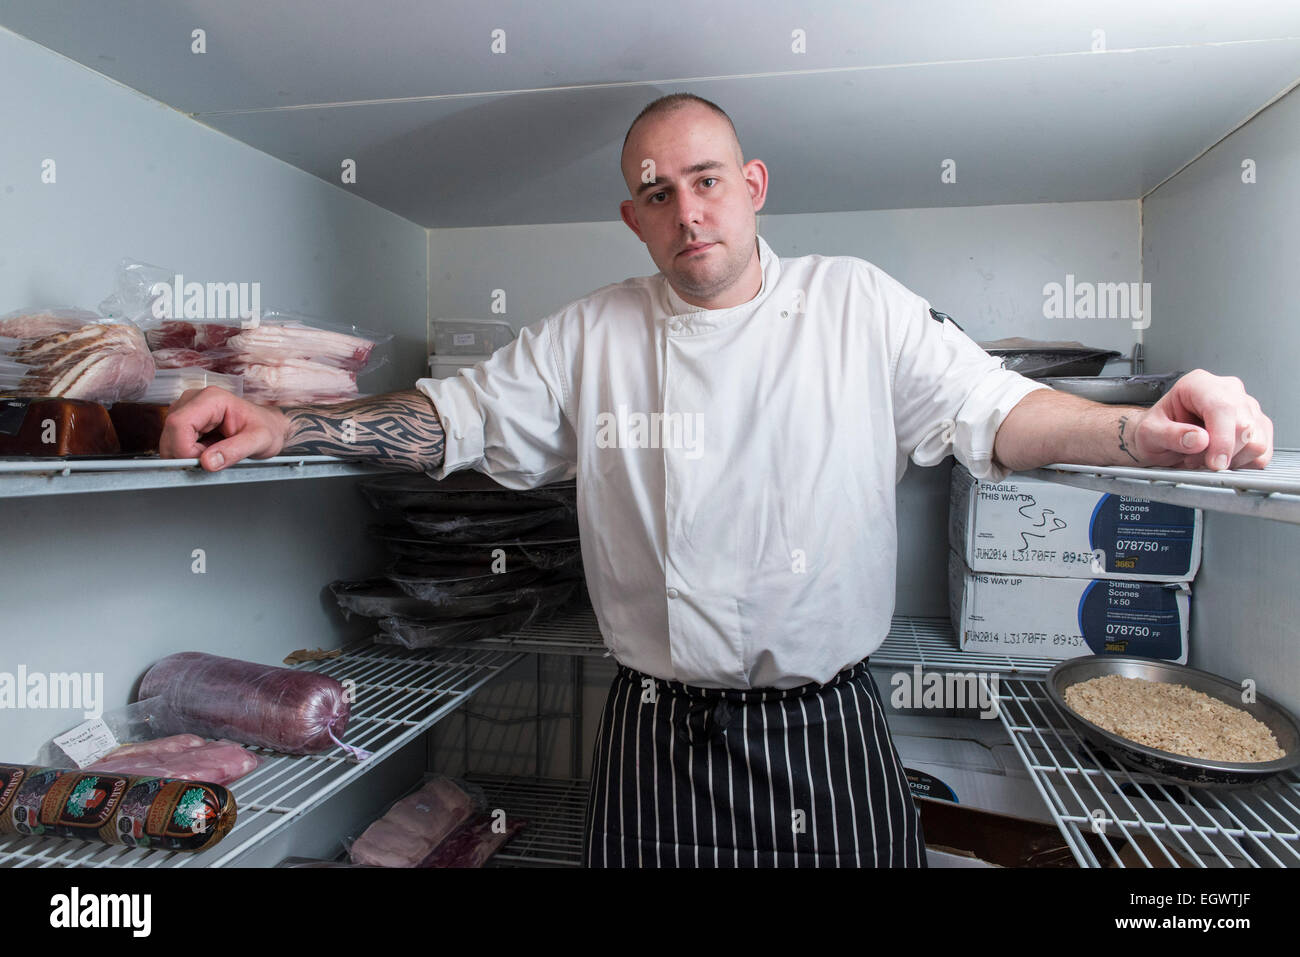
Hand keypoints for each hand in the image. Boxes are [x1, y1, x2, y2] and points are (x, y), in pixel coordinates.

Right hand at [159, 386, 291, 470]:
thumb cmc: (266, 429)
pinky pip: (173, 442)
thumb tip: (207, 462)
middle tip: (213, 459)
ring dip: (186, 455)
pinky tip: (206, 450)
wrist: (269, 426)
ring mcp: (185, 409)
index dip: (185, 449)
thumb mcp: (260, 441)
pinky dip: (187, 453)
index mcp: (212, 399)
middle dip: (185, 455)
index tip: (204, 462)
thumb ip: (235, 451)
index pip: (179, 424)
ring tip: (213, 452)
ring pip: (168, 440)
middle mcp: (193, 399)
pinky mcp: (183, 420)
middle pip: (170, 433)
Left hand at [1133, 369, 1272, 470]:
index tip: (1215, 463)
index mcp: (1199, 384)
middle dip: (1221, 453)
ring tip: (1204, 458)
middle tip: (1194, 459)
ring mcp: (1246, 407)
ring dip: (1231, 460)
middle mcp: (1227, 391)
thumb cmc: (1155, 429)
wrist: (1159, 436)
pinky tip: (1221, 459)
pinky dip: (1243, 463)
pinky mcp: (1258, 426)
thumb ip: (1171, 435)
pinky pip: (1263, 452)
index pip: (1223, 408)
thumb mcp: (1149, 433)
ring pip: (1257, 441)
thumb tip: (1200, 440)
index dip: (1222, 439)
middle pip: (1245, 426)